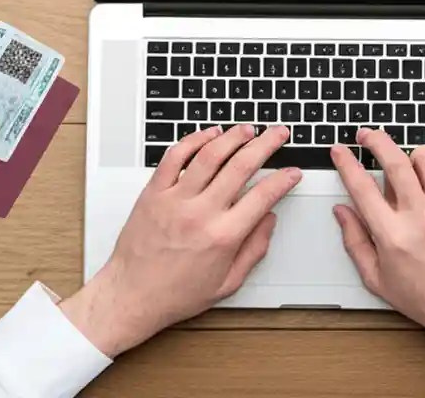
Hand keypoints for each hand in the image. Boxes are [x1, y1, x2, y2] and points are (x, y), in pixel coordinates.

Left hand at [59, 124, 300, 355]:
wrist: (132, 295)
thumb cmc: (176, 293)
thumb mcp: (228, 283)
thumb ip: (254, 249)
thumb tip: (269, 219)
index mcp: (223, 237)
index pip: (263, 196)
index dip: (283, 179)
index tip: (292, 172)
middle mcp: (200, 213)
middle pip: (241, 166)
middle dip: (266, 144)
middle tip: (278, 134)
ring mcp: (175, 200)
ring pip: (209, 154)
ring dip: (233, 136)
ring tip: (247, 129)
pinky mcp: (153, 193)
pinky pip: (175, 157)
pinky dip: (193, 140)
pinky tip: (208, 134)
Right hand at [331, 129, 424, 365]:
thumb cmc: (424, 296)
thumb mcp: (376, 278)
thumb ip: (354, 241)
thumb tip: (341, 210)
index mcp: (393, 236)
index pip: (362, 187)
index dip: (346, 163)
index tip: (339, 151)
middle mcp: (420, 217)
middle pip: (394, 161)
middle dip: (375, 140)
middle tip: (366, 135)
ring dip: (409, 151)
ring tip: (403, 159)